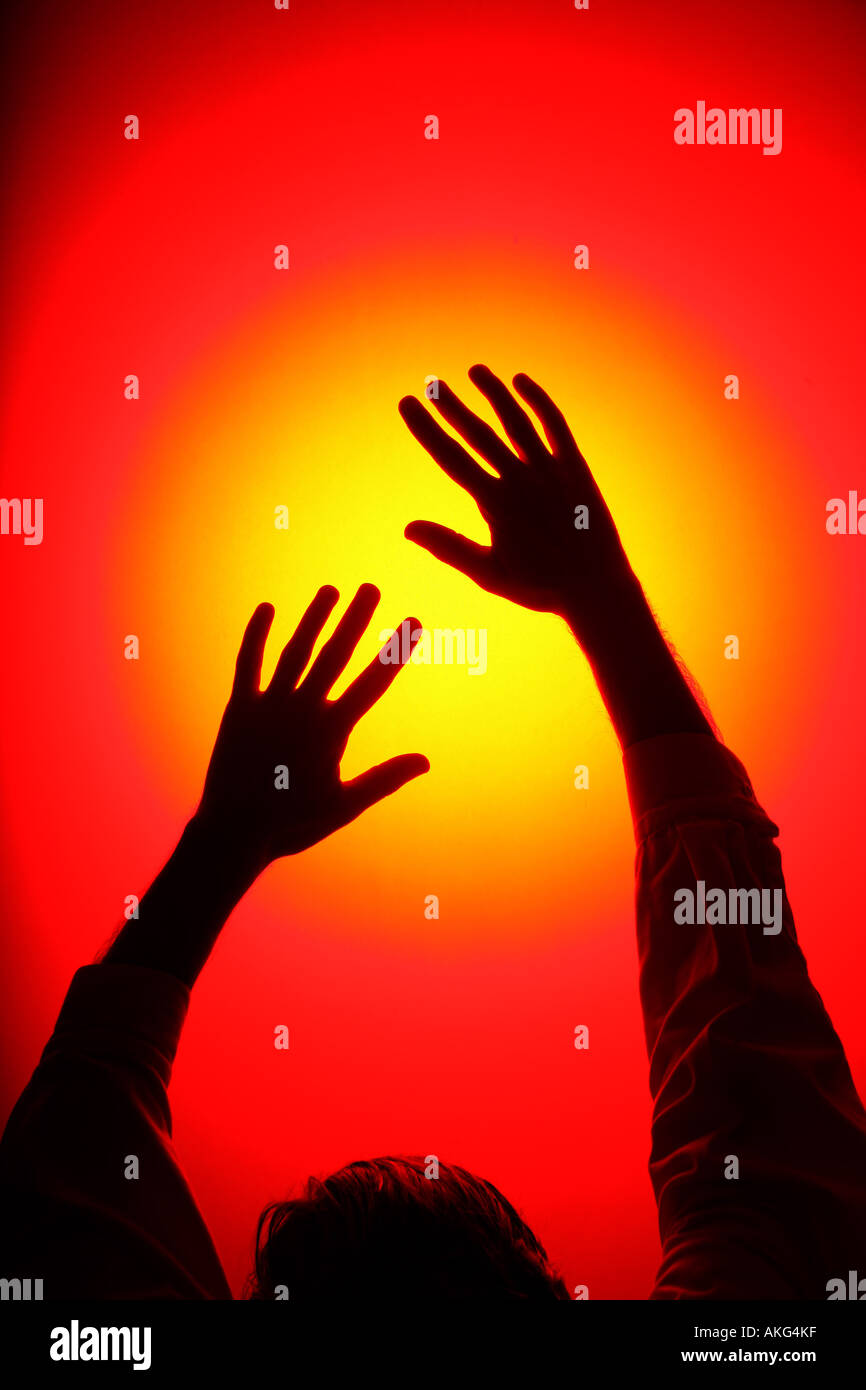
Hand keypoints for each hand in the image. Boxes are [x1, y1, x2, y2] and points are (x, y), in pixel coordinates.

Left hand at [196, 584, 428, 873]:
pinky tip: (267, 609)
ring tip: (330, 591)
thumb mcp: (345, 805)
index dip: (395, 652)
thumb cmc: (292, 824)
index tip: (413, 623)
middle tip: (371, 588)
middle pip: (334, 656)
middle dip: (355, 620)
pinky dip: (256, 636)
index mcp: (331, 732)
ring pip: (296, 652)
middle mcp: (302, 710)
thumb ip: (385, 778)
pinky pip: (248, 664)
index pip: (373, 684)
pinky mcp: (239, 709)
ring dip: (314, 620)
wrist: (233, 833)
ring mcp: (269, 705)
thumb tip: (426, 762)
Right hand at [399, 364, 633, 625]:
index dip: (427, 429)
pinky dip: (539, 401)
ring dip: (495, 394)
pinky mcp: (576, 467)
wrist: (597, 587)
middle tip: (431, 383)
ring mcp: (551, 470)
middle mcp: (522, 481)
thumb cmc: (540, 585)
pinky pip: (555, 425)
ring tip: (475, 371)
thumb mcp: (489, 573)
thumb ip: (448, 547)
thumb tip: (407, 528)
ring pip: (517, 421)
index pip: (452, 458)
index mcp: (496, 505)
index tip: (408, 403)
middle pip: (479, 434)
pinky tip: (521, 382)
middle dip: (451, 406)